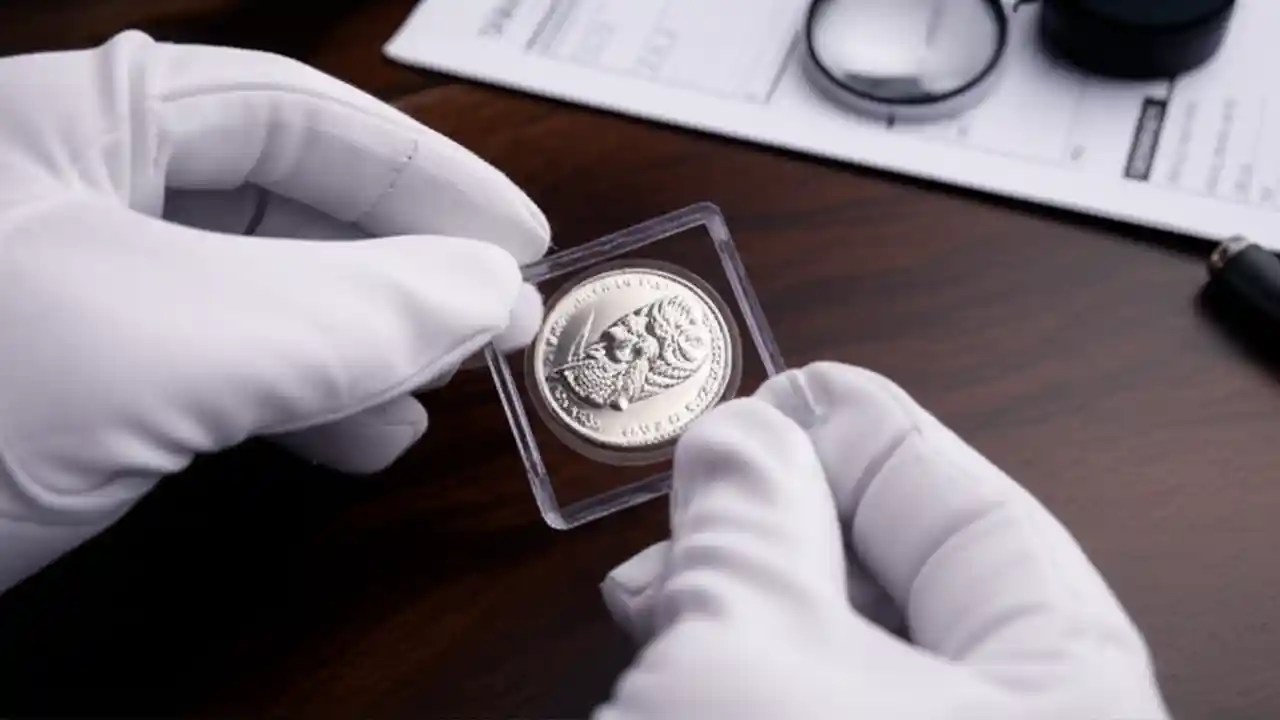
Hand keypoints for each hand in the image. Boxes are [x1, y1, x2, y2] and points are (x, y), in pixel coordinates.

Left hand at [0, 31, 549, 592]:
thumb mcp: (151, 343)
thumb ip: (339, 311)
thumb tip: (486, 294)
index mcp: (74, 118)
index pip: (293, 112)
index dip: (421, 170)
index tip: (515, 237)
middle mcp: (72, 187)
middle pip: (282, 199)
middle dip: (394, 264)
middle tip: (486, 321)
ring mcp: (69, 288)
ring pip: (256, 289)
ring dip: (356, 339)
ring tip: (429, 388)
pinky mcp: (66, 380)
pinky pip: (213, 363)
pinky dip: (294, 397)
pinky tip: (348, 434)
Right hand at [596, 363, 1169, 718]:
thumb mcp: (746, 647)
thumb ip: (752, 520)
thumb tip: (742, 440)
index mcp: (1070, 701)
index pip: (983, 524)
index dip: (872, 440)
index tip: (792, 391)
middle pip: (913, 592)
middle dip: (789, 524)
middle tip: (711, 479)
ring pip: (851, 664)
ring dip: (749, 604)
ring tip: (662, 579)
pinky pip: (812, 712)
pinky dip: (743, 675)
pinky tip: (675, 653)